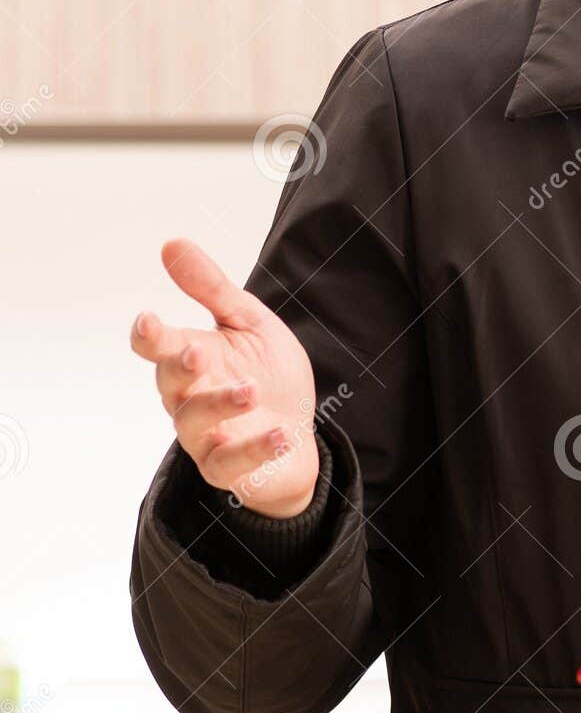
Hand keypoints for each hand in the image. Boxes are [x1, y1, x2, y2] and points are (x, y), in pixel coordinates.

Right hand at [131, 238, 319, 517]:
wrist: (300, 432)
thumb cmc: (270, 375)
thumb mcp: (250, 324)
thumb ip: (213, 289)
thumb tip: (171, 244)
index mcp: (190, 359)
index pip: (155, 346)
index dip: (149, 336)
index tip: (150, 321)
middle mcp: (188, 397)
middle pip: (168, 383)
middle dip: (180, 367)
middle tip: (199, 351)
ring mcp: (204, 436)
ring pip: (195, 422)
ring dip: (221, 405)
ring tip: (252, 390)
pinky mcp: (227, 468)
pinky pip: (230, 463)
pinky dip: (254, 449)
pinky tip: (280, 434)